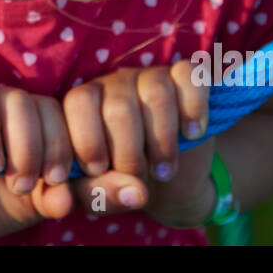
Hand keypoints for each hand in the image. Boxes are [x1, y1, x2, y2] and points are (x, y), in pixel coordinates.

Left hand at [62, 62, 216, 226]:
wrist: (166, 179)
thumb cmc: (121, 182)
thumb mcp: (101, 195)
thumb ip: (101, 195)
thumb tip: (134, 193)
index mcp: (83, 105)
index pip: (79, 102)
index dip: (89, 140)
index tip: (98, 171)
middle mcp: (113, 84)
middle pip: (120, 106)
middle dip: (130, 154)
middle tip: (138, 178)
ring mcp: (148, 77)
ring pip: (156, 93)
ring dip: (163, 141)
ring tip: (163, 171)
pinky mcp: (183, 79)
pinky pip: (189, 76)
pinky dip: (193, 107)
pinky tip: (191, 133)